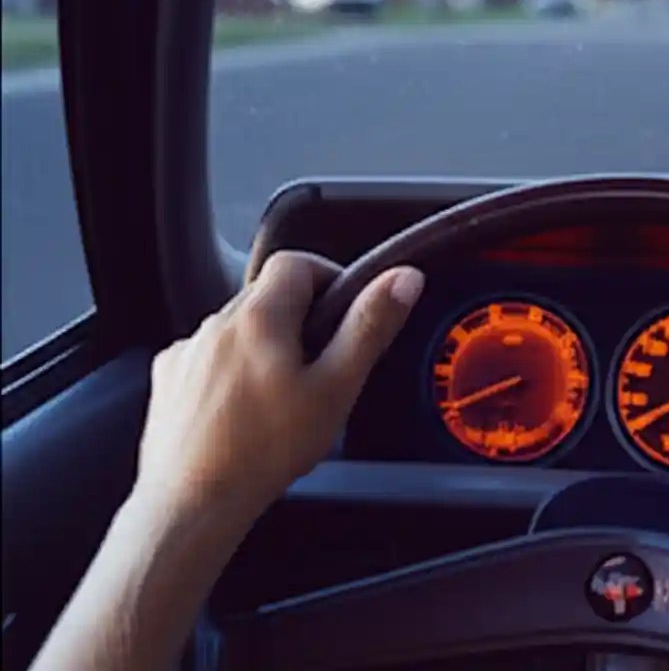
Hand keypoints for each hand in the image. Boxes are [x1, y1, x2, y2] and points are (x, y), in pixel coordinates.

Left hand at [135, 251, 423, 518]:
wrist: (193, 503)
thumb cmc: (264, 451)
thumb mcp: (335, 388)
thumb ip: (369, 327)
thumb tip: (403, 279)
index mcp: (260, 317)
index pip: (296, 262)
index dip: (328, 277)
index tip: (344, 309)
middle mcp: (216, 325)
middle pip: (267, 296)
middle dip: (299, 319)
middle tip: (323, 364)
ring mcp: (187, 352)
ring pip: (237, 330)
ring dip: (263, 347)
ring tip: (284, 396)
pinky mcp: (169, 380)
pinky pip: (207, 358)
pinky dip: (229, 372)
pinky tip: (244, 411)